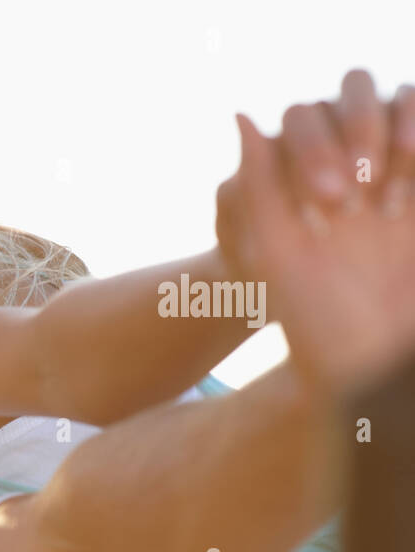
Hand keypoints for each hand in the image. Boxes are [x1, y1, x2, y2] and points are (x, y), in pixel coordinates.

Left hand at [224, 113, 414, 394]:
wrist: (371, 362)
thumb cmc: (314, 316)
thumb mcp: (276, 252)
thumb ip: (260, 184)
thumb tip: (241, 113)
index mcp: (299, 177)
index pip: (307, 119)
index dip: (315, 147)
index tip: (323, 201)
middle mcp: (345, 166)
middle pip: (354, 100)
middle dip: (357, 134)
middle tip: (355, 201)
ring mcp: (389, 174)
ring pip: (399, 107)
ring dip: (397, 137)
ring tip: (391, 209)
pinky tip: (407, 207)